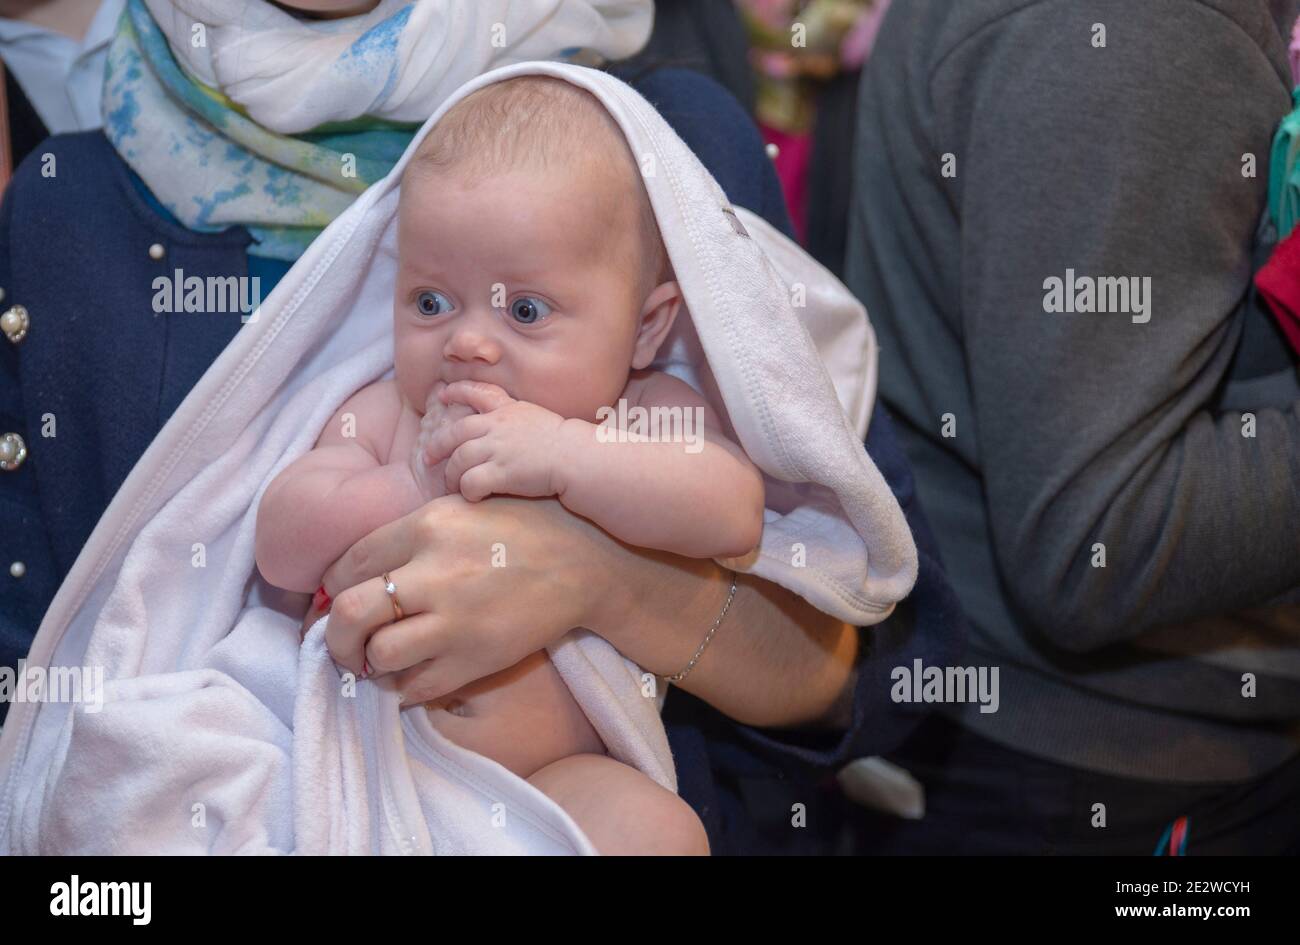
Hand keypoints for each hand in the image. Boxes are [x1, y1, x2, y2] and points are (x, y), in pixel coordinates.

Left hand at [318, 494, 636, 704]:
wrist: (585, 562)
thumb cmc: (522, 528)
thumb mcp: (461, 508)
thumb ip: (409, 533)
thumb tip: (355, 571)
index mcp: (427, 526)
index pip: (349, 563)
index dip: (333, 588)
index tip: (337, 600)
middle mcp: (434, 573)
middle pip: (350, 613)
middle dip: (335, 636)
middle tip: (343, 642)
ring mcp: (456, 621)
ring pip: (378, 655)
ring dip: (369, 663)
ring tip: (378, 661)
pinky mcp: (477, 658)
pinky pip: (417, 688)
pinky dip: (406, 688)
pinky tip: (414, 675)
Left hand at [419, 380, 570, 501]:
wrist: (577, 458)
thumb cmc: (564, 443)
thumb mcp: (537, 416)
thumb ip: (516, 417)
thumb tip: (505, 421)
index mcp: (507, 410)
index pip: (476, 392)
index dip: (456, 391)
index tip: (441, 393)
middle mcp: (497, 426)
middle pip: (454, 433)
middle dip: (437, 446)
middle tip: (429, 458)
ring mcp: (497, 449)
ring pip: (458, 461)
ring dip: (452, 476)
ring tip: (452, 485)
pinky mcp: (501, 473)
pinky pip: (470, 483)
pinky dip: (467, 491)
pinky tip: (473, 496)